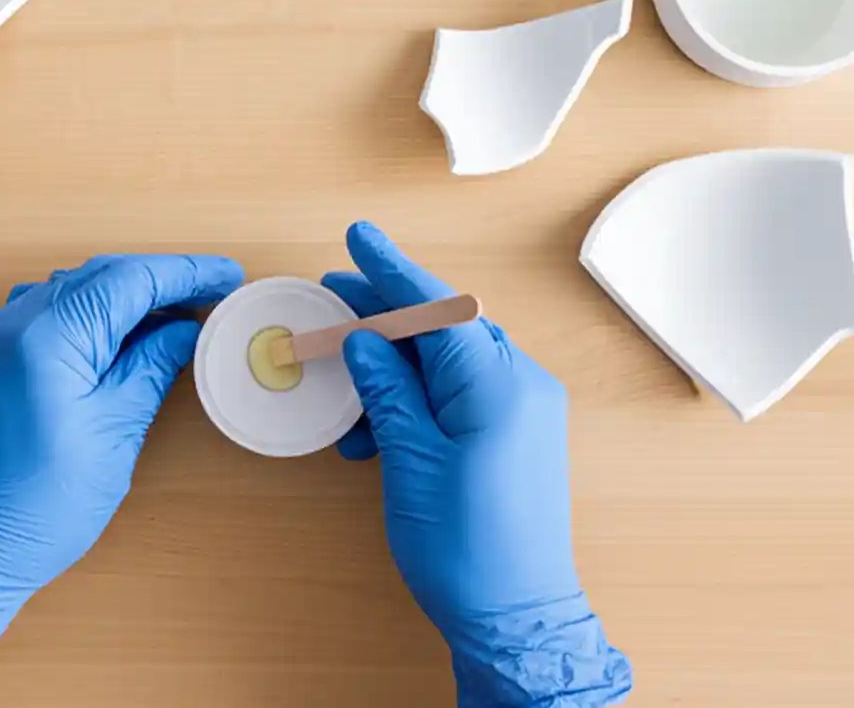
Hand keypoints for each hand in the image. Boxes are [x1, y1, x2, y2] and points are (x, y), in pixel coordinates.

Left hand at [0, 255, 244, 664]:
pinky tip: (125, 336)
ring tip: (178, 315)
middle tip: (214, 294)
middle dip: (161, 281)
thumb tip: (184, 331)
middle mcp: (14, 323)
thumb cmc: (39, 504)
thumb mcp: (114, 433)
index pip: (129, 280)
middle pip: (100, 277)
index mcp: (47, 337)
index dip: (185, 273)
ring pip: (75, 291)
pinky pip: (50, 313)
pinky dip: (94, 315)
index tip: (228, 276)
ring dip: (128, 295)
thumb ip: (151, 369)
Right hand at [324, 223, 629, 705]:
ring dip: (393, 364)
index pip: (438, 305)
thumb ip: (388, 392)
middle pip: (444, 325)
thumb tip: (365, 340)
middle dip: (385, 310)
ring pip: (447, 359)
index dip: (392, 269)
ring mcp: (521, 410)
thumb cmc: (466, 547)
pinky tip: (371, 428)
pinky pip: (459, 392)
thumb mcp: (411, 462)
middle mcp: (520, 385)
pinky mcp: (513, 435)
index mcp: (497, 384)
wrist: (517, 617)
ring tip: (341, 381)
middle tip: (331, 297)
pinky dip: (415, 397)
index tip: (357, 237)